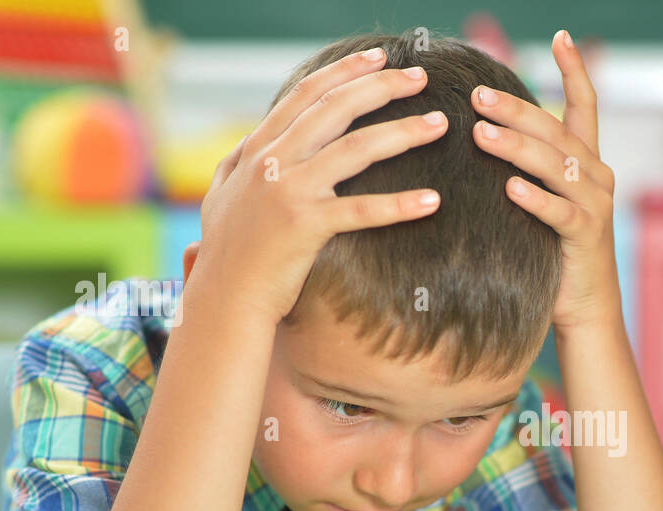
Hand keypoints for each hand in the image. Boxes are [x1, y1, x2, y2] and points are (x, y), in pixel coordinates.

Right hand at [188, 49, 448, 325]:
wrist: (224, 299)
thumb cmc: (228, 255)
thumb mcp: (223, 196)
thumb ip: (239, 164)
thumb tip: (249, 141)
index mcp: (257, 149)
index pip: (306, 95)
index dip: (344, 72)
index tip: (379, 59)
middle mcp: (272, 161)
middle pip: (336, 109)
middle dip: (382, 87)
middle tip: (422, 78)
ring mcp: (288, 191)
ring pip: (356, 149)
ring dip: (403, 133)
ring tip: (439, 125)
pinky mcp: (305, 226)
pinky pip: (361, 210)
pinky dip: (399, 205)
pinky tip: (432, 201)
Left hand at [469, 29, 620, 328]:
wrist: (586, 308)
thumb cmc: (555, 252)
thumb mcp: (545, 202)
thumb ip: (528, 168)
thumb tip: (483, 132)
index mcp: (588, 162)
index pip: (585, 105)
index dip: (575, 70)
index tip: (561, 35)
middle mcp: (598, 176)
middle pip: (557, 131)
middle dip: (517, 110)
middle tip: (476, 96)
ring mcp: (596, 206)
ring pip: (556, 166)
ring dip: (517, 148)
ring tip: (480, 134)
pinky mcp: (586, 237)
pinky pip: (560, 212)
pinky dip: (535, 199)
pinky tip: (510, 188)